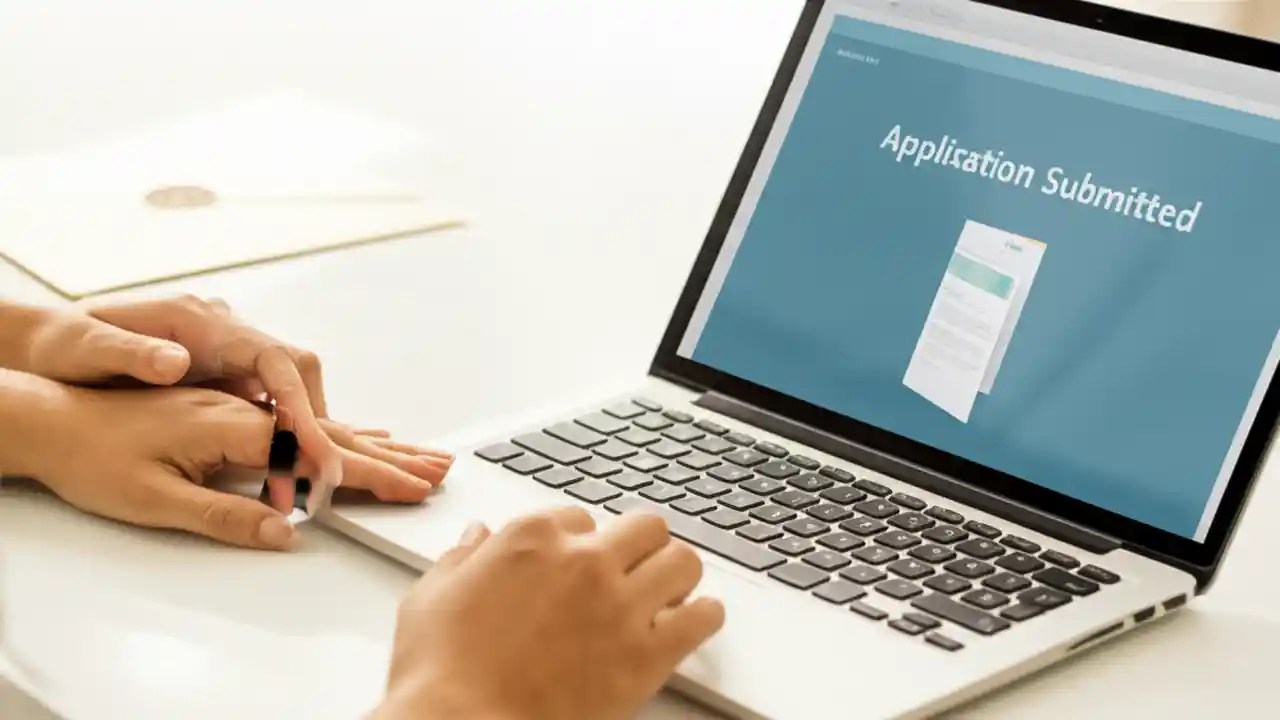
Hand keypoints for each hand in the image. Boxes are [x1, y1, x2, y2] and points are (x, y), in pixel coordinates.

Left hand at [21, 295, 346, 511]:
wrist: (50, 346)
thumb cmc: (66, 350)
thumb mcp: (88, 353)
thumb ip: (133, 356)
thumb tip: (179, 361)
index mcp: (200, 325)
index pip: (275, 363)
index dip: (302, 408)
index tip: (318, 449)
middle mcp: (223, 333)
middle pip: (297, 371)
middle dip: (320, 420)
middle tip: (329, 472)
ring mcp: (227, 353)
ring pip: (291, 385)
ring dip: (309, 426)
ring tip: (319, 473)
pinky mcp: (223, 373)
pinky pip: (274, 398)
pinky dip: (292, 428)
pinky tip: (295, 459)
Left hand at [28, 384, 446, 548]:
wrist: (52, 403)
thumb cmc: (90, 449)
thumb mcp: (146, 492)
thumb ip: (217, 507)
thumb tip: (279, 525)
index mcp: (225, 408)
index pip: (306, 431)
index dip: (351, 459)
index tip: (387, 479)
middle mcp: (242, 394)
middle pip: (330, 419)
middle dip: (384, 448)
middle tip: (431, 472)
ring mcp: (242, 398)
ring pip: (323, 417)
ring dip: (373, 440)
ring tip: (418, 458)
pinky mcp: (237, 406)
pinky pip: (303, 419)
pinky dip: (342, 432)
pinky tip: (360, 437)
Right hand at [375, 509, 725, 719]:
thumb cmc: (440, 672)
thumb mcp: (430, 598)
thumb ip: (461, 560)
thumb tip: (475, 538)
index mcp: (531, 538)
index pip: (578, 516)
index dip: (579, 542)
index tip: (576, 564)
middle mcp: (583, 561)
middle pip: (644, 526)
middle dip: (640, 546)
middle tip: (634, 569)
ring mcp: (619, 605)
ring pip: (682, 561)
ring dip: (677, 574)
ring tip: (669, 592)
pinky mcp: (646, 654)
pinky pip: (703, 618)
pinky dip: (705, 616)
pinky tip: (694, 622)